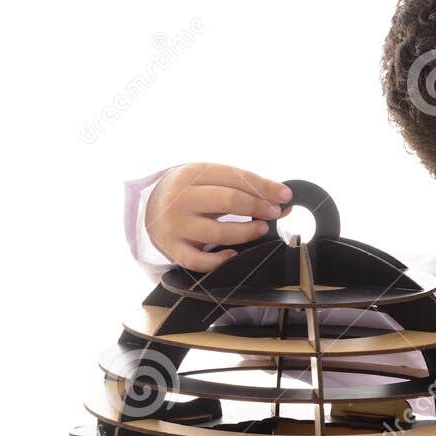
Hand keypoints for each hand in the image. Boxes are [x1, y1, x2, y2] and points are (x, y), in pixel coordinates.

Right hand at [146, 163, 291, 272]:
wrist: (150, 209)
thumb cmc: (191, 194)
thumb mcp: (210, 182)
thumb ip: (244, 188)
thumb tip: (283, 201)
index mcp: (191, 174)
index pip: (234, 177)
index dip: (263, 187)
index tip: (285, 196)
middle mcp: (180, 198)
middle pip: (228, 201)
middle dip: (257, 207)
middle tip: (273, 213)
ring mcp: (175, 225)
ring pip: (218, 232)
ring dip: (246, 232)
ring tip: (260, 229)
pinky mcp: (173, 249)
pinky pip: (199, 261)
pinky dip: (220, 260)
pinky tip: (234, 254)